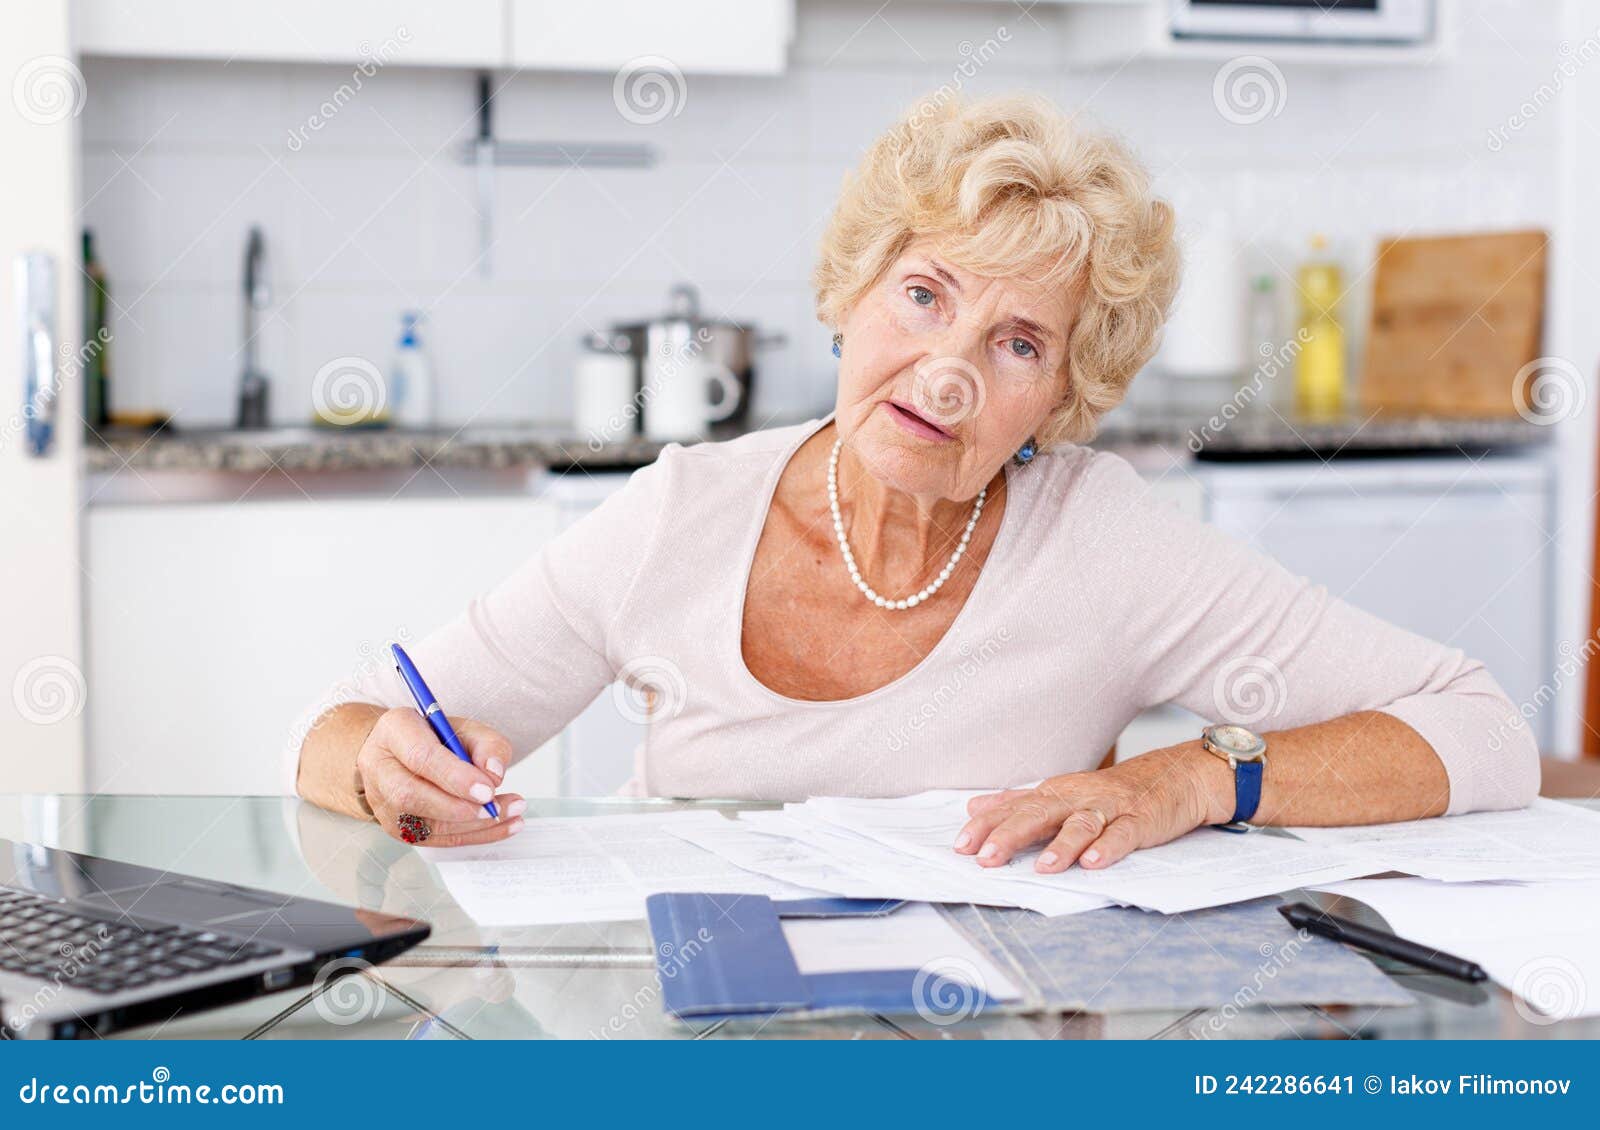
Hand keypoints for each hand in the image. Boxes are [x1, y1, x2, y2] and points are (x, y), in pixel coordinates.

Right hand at [355, 708, 525, 846]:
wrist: (406, 754)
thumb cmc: (436, 738)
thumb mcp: (468, 727)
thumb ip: (487, 744)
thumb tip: (494, 773)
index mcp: (394, 731)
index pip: (419, 757)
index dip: (454, 776)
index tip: (487, 788)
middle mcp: (379, 767)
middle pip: (410, 795)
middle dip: (458, 806)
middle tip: (494, 805)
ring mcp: (383, 802)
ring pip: (422, 824)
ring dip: (472, 825)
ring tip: (510, 814)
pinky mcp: (398, 828)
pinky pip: (436, 840)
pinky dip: (475, 835)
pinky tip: (503, 825)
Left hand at [953, 742, 1231, 871]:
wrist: (1171, 777)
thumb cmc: (1109, 792)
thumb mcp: (1060, 794)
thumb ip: (1018, 802)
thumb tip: (974, 806)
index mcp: (1054, 794)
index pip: (1013, 809)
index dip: (986, 826)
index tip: (960, 845)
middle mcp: (1076, 798)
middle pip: (1039, 815)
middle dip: (1011, 836)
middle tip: (986, 858)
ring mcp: (1108, 809)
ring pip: (1080, 825)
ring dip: (1061, 846)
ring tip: (1043, 867)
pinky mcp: (1139, 821)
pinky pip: (1123, 834)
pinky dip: (1109, 848)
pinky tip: (1094, 863)